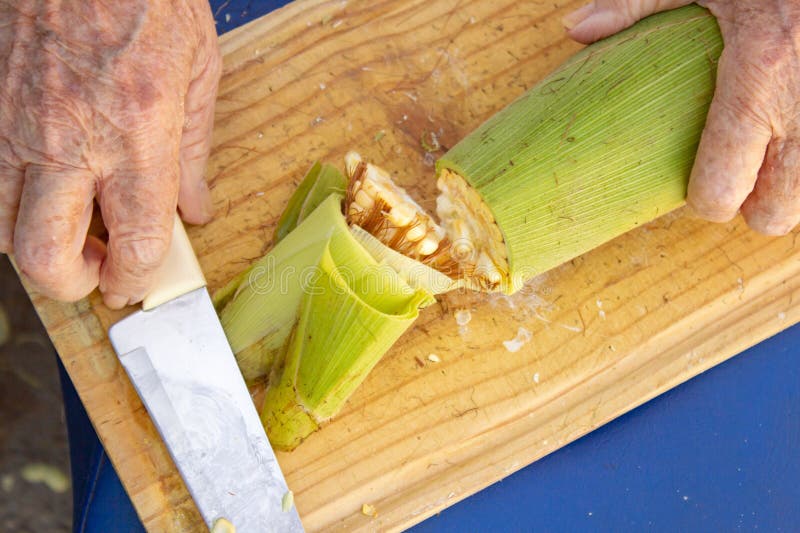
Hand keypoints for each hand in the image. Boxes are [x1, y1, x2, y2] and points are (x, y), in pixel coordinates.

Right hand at [0, 0, 220, 307]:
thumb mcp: (199, 70)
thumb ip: (196, 150)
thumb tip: (195, 208)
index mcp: (138, 135)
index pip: (135, 245)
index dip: (139, 278)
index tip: (141, 277)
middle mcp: (70, 141)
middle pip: (46, 258)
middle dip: (74, 284)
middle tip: (98, 269)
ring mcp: (15, 127)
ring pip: (1, 228)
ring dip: (35, 243)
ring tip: (69, 224)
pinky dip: (8, 199)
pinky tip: (40, 184)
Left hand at [563, 0, 799, 235]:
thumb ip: (638, 4)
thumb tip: (575, 29)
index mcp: (756, 77)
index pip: (720, 188)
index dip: (704, 200)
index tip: (697, 187)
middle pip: (773, 215)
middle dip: (753, 206)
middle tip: (739, 177)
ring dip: (791, 187)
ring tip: (773, 159)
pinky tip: (795, 139)